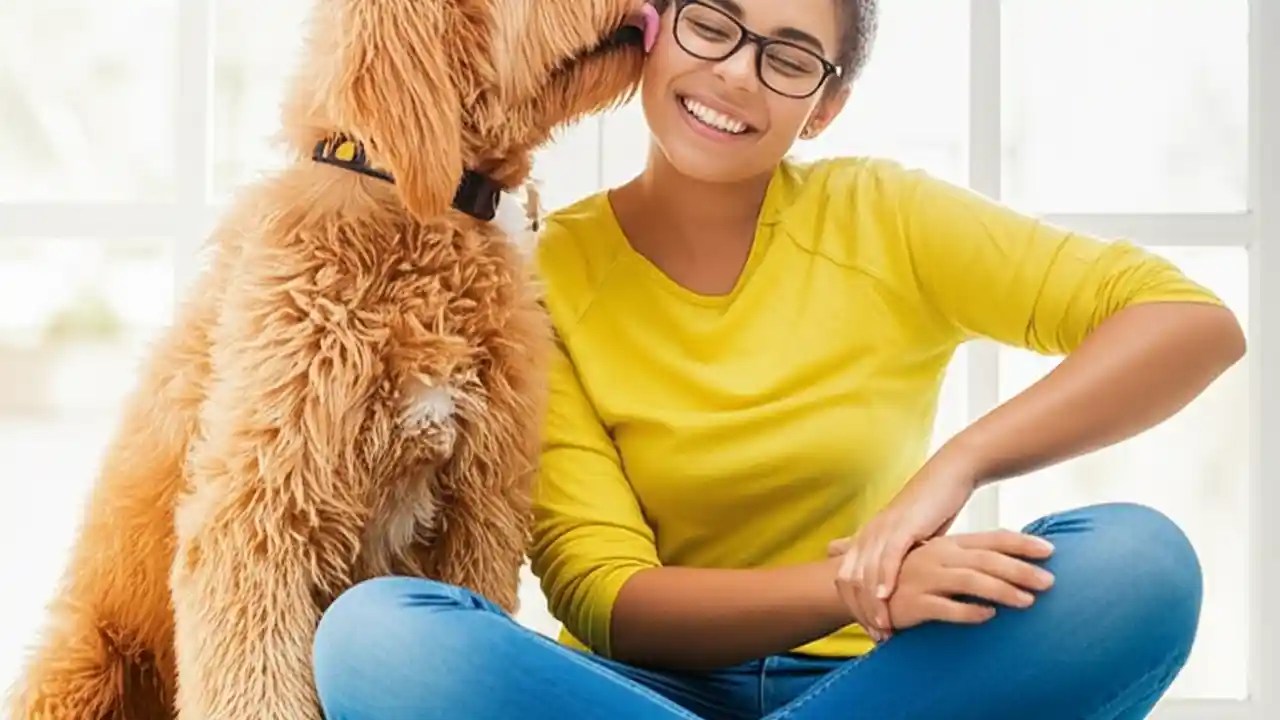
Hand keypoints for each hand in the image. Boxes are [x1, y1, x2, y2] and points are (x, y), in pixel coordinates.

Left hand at [828, 452, 979, 640]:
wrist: (949, 478)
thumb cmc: (930, 511)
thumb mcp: (905, 538)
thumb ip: (889, 557)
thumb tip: (886, 581)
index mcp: (866, 538)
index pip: (845, 579)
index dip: (852, 608)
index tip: (868, 631)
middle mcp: (868, 534)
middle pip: (849, 580)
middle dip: (860, 611)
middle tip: (874, 636)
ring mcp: (883, 529)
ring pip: (866, 572)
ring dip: (872, 603)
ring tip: (881, 627)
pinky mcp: (903, 525)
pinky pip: (888, 556)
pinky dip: (884, 577)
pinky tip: (885, 596)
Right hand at [881, 530, 1055, 630]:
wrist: (869, 592)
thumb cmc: (912, 578)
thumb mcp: (941, 562)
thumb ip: (972, 560)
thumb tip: (1011, 562)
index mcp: (948, 545)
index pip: (991, 539)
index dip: (1021, 543)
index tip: (1050, 551)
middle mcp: (938, 557)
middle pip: (987, 560)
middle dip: (1020, 570)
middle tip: (1049, 581)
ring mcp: (925, 578)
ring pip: (970, 582)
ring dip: (1001, 590)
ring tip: (1027, 601)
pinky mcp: (915, 602)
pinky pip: (945, 607)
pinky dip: (968, 611)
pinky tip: (988, 616)